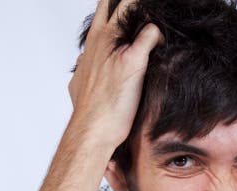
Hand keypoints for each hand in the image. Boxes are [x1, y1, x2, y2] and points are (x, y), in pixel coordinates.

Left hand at [67, 0, 162, 149]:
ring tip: (122, 28)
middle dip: (117, 5)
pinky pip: (90, 58)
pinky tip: (109, 62)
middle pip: (103, 10)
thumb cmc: (112, 105)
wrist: (92, 132)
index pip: (124, 6)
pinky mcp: (82, 79)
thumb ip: (146, 40)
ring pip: (95, 35)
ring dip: (109, 27)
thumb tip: (154, 28)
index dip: (138, 4)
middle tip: (131, 8)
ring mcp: (85, 62)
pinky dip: (101, 54)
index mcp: (106, 37)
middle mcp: (92, 46)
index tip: (148, 8)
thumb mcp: (136, 65)